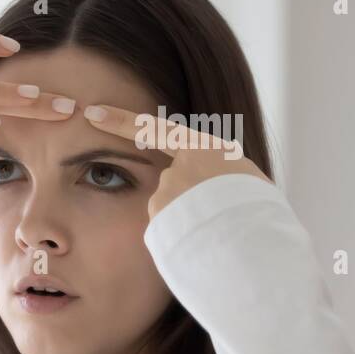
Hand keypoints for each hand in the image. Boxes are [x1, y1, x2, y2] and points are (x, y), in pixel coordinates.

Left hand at [81, 104, 270, 219]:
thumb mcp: (251, 181)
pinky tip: (204, 240)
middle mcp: (181, 166)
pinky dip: (182, 235)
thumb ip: (223, 176)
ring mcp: (166, 189)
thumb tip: (215, 189)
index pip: (157, 130)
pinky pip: (169, 228)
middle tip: (212, 215)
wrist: (251, 235)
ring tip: (219, 231)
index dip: (121, 122)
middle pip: (176, 185)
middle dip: (191, 203)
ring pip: (172, 209)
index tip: (93, 113)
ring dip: (189, 221)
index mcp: (208, 148)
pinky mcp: (158, 213)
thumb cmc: (261, 209)